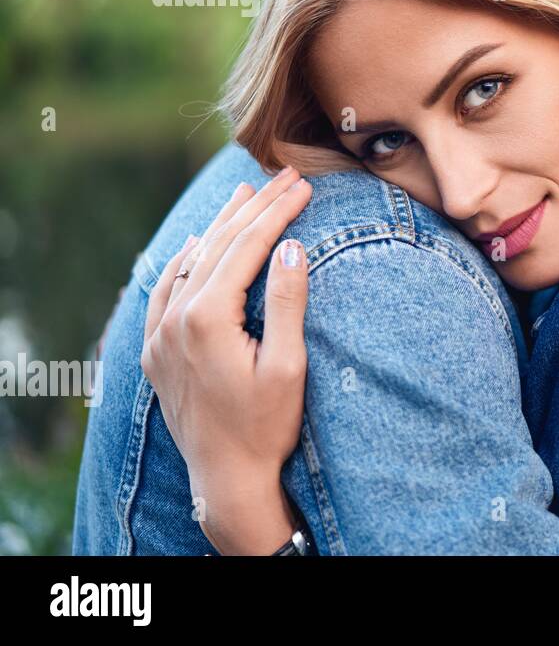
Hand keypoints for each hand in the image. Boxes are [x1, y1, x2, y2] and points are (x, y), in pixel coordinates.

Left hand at [140, 166, 312, 553]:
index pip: (248, 248)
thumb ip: (286, 303)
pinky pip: (164, 291)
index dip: (279, 213)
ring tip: (246, 195)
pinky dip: (185, 262)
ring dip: (220, 227)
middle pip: (219, 247)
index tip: (304, 186)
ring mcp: (160, 335)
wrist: (227, 478)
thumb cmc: (265, 425)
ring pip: (190, 263)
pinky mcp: (156, 351)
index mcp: (207, 318)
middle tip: (284, 177)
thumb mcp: (288, 365)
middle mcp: (175, 320)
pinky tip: (198, 244)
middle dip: (255, 208)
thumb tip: (290, 247)